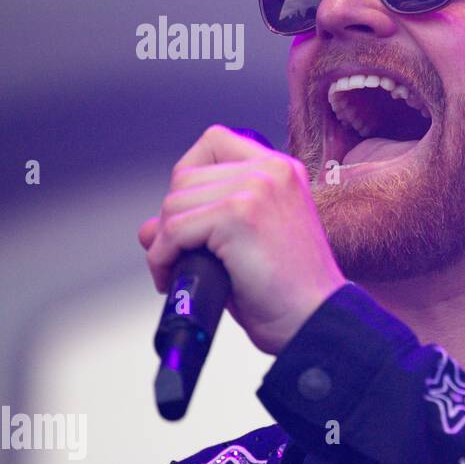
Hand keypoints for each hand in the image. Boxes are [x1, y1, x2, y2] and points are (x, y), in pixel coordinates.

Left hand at [139, 124, 347, 354]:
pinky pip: (173, 231)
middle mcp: (272, 171)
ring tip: (179, 271)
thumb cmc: (290, 291)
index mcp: (283, 170)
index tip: (193, 214)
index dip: (190, 176)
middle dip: (173, 219)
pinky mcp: (238, 215)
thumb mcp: (246, 244)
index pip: (214, 142)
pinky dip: (162, 259)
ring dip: (164, 242)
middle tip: (183, 254)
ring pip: (174, 204)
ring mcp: (256, 189)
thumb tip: (148, 228)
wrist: (316, 321)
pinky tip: (173, 278)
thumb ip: (203, 223)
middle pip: (185, 176)